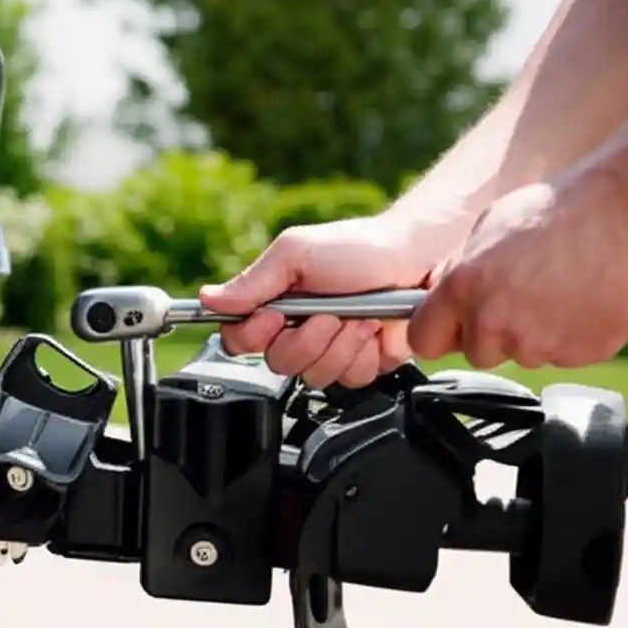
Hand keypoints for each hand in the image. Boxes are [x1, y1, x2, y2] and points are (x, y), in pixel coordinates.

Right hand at [199, 210, 465, 388]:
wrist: (420, 257)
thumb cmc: (360, 247)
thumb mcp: (297, 253)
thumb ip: (253, 281)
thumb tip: (207, 298)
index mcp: (276, 302)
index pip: (239, 339)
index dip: (254, 336)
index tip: (276, 315)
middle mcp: (298, 329)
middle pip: (279, 364)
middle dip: (308, 339)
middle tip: (329, 312)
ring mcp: (331, 348)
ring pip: (316, 377)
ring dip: (341, 345)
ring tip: (358, 315)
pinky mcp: (363, 362)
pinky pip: (352, 381)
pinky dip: (366, 355)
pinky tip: (375, 331)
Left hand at [408, 173, 627, 367]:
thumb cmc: (560, 207)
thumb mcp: (489, 225)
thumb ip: (459, 268)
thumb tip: (441, 295)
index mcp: (464, 288)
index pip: (423, 341)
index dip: (439, 332)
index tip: (452, 324)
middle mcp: (496, 322)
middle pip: (477, 353)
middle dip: (492, 333)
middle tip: (522, 294)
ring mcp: (540, 343)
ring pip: (524, 354)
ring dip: (535, 332)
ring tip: (561, 286)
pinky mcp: (581, 354)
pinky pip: (564, 355)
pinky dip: (572, 335)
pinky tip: (586, 296)